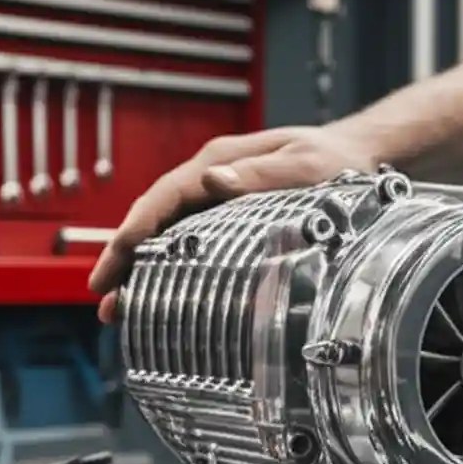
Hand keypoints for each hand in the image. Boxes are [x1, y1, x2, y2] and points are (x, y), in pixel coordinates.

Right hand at [87, 125, 378, 322]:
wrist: (359, 154)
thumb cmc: (335, 160)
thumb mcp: (303, 166)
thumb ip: (260, 175)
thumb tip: (212, 180)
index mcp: (221, 160)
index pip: (164, 197)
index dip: (135, 230)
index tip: (115, 261)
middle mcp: (212, 176)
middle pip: (155, 217)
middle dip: (124, 257)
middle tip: (103, 296)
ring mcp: (218, 194)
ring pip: (167, 231)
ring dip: (140, 267)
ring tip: (118, 309)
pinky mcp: (229, 211)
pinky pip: (188, 238)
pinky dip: (166, 264)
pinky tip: (156, 291)